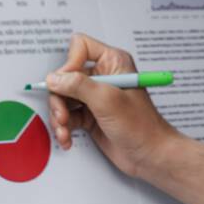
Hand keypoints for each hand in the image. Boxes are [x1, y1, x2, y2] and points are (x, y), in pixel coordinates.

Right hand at [46, 32, 178, 179]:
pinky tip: (67, 139)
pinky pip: (67, 115)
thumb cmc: (141, 126)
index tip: (66, 83)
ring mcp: (95, 96)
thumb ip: (78, 86)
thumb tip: (54, 78)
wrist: (150, 156)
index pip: (80, 47)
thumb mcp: (107, 100)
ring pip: (63, 97)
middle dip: (59, 98)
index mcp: (113, 62)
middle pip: (66, 76)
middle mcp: (103, 76)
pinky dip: (63, 128)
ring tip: (64, 131)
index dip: (70, 64)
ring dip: (59, 116)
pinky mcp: (90, 115)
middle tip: (62, 116)